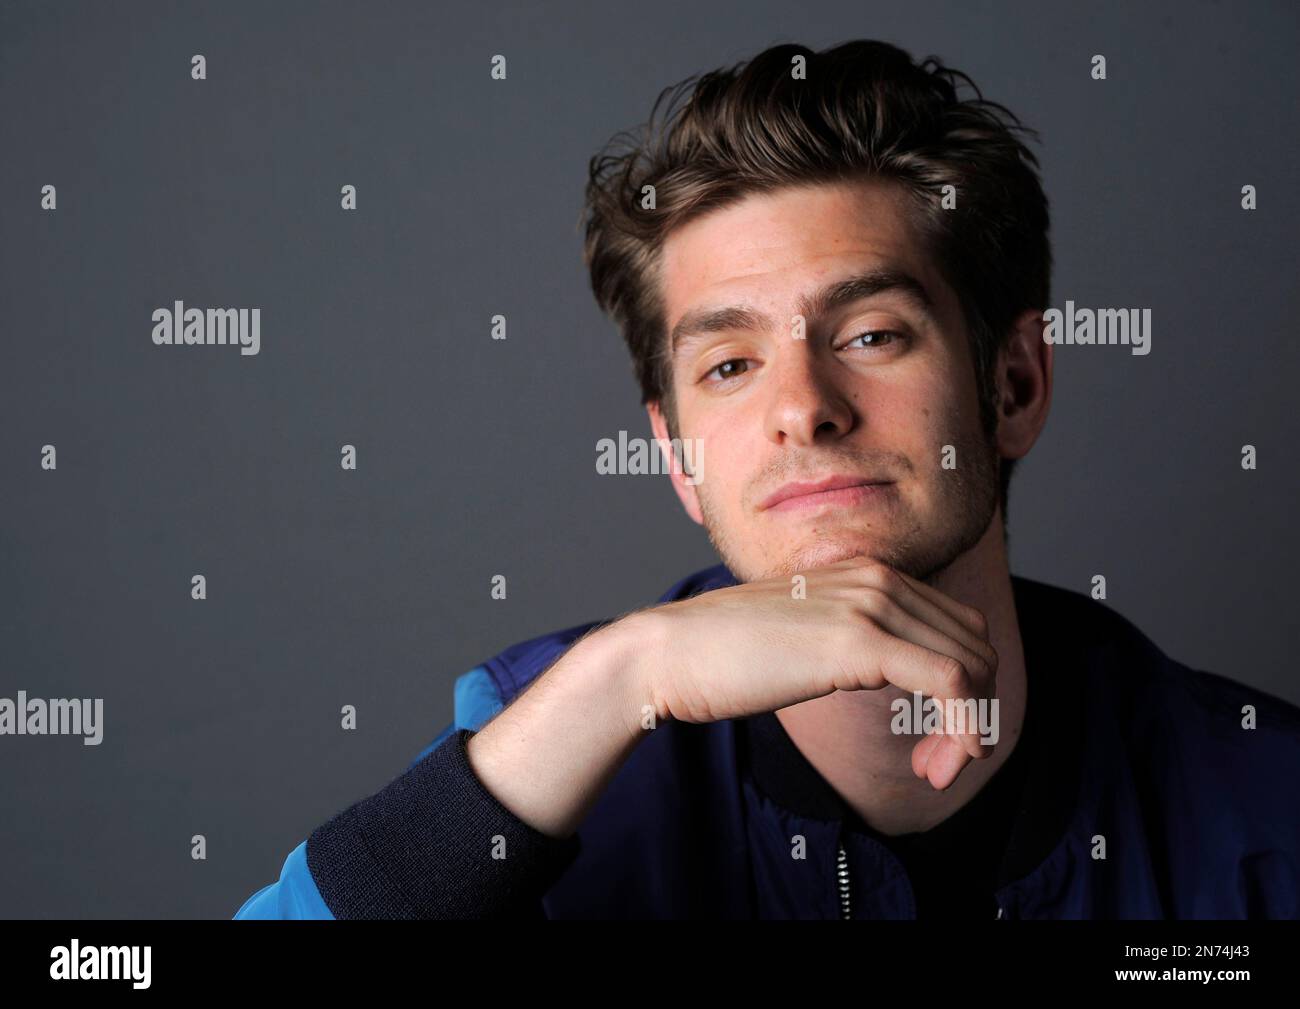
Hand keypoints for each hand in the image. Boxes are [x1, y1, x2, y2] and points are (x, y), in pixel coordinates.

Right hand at [634, 557, 997, 790]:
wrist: (670, 652)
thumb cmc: (726, 655)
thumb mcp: (808, 635)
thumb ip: (852, 639)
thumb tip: (890, 669)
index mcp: (870, 573)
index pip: (959, 628)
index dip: (968, 690)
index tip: (935, 743)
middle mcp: (879, 578)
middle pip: (976, 647)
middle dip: (975, 714)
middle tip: (939, 767)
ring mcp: (871, 605)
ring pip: (973, 667)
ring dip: (969, 729)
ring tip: (935, 771)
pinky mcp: (859, 641)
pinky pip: (951, 681)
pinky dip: (964, 724)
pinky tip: (947, 759)